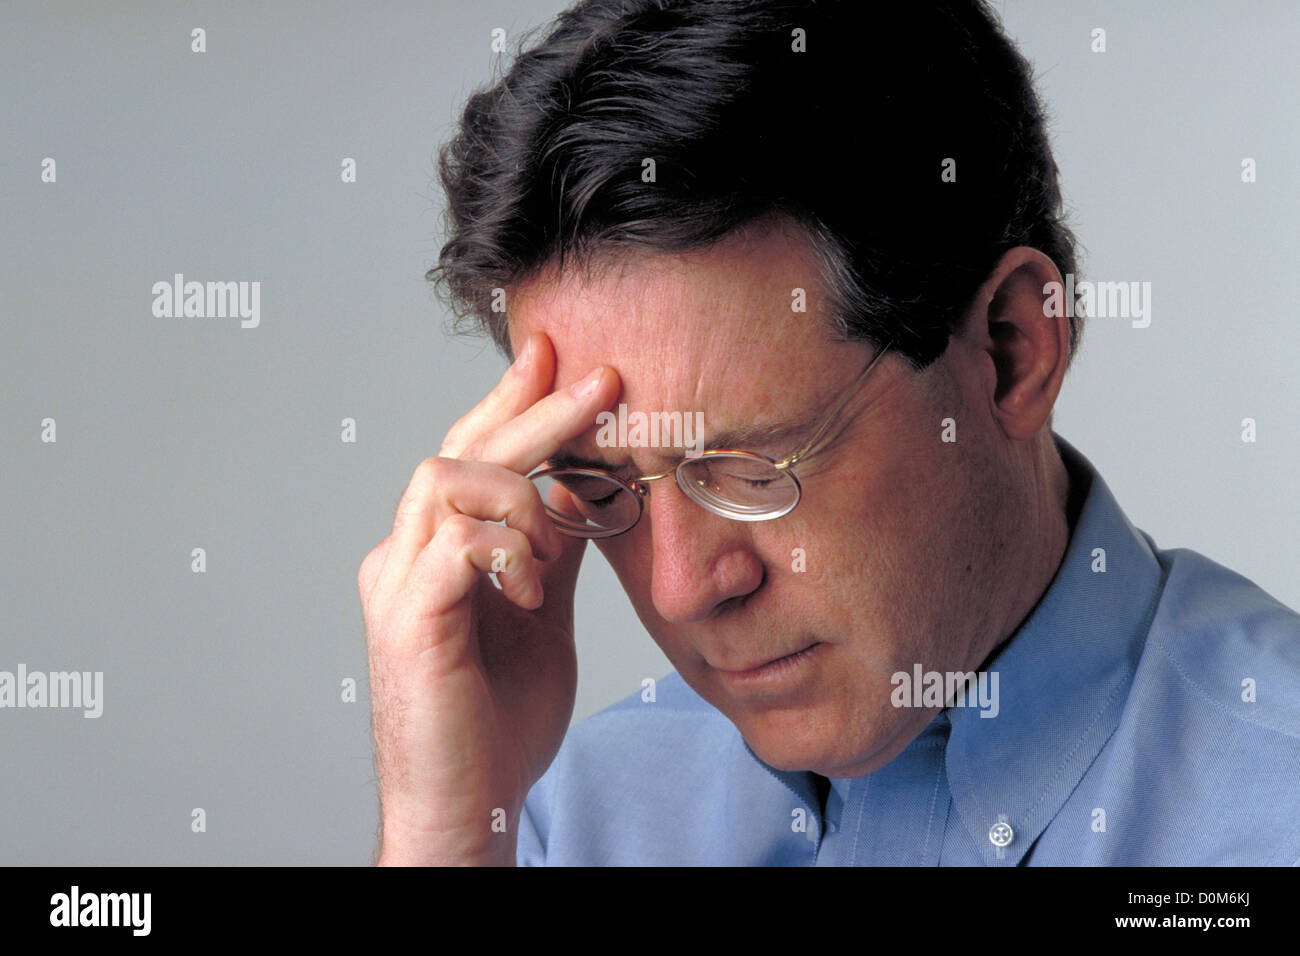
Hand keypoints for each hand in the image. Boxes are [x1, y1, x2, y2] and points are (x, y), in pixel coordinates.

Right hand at [358, 332, 616, 864]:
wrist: (469, 805)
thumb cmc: (498, 719)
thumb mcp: (541, 615)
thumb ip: (550, 550)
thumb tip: (580, 490)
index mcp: (433, 550)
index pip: (468, 452)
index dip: (508, 399)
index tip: (554, 356)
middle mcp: (402, 555)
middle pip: (461, 449)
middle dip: (534, 409)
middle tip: (599, 382)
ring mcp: (398, 585)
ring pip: (445, 479)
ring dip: (520, 491)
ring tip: (556, 541)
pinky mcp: (409, 621)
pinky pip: (457, 544)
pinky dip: (509, 550)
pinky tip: (534, 587)